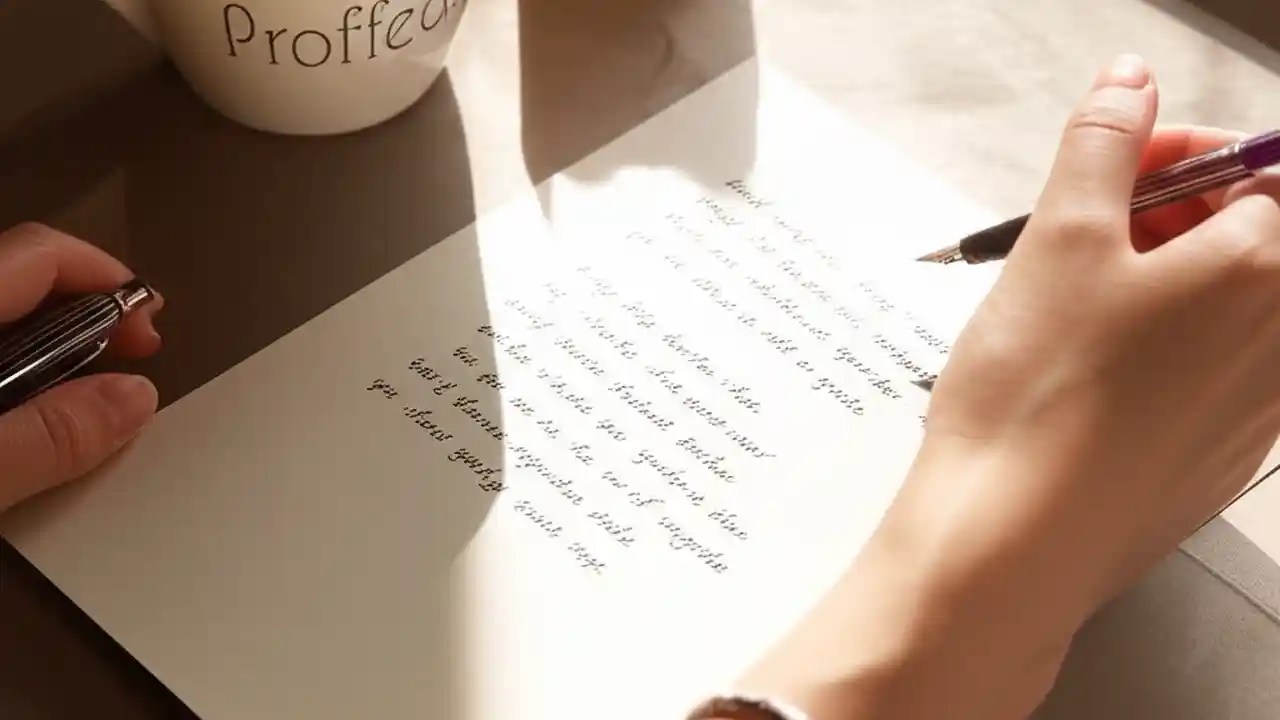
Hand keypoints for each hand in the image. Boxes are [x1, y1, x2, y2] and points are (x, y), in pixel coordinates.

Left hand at [0, 223, 162, 512]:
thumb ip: (46, 437)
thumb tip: (138, 397)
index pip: (40, 253)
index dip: (107, 278)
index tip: (150, 330)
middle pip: (18, 281)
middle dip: (85, 314)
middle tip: (133, 359)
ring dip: (45, 353)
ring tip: (82, 398)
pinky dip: (11, 378)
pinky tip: (20, 421)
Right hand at [733, 55, 1279, 719]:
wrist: (1008, 545)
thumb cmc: (1035, 393)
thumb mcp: (1058, 240)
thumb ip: (1105, 147)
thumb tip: (1129, 83)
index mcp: (1260, 273)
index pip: (1262, 170)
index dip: (1182, 153)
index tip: (1116, 167)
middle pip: (1256, 240)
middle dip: (1174, 214)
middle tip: (1086, 228)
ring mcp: (1259, 415)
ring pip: (1233, 312)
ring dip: (1167, 281)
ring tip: (1077, 300)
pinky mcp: (1221, 465)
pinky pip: (1217, 378)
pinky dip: (1166, 350)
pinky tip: (1089, 371)